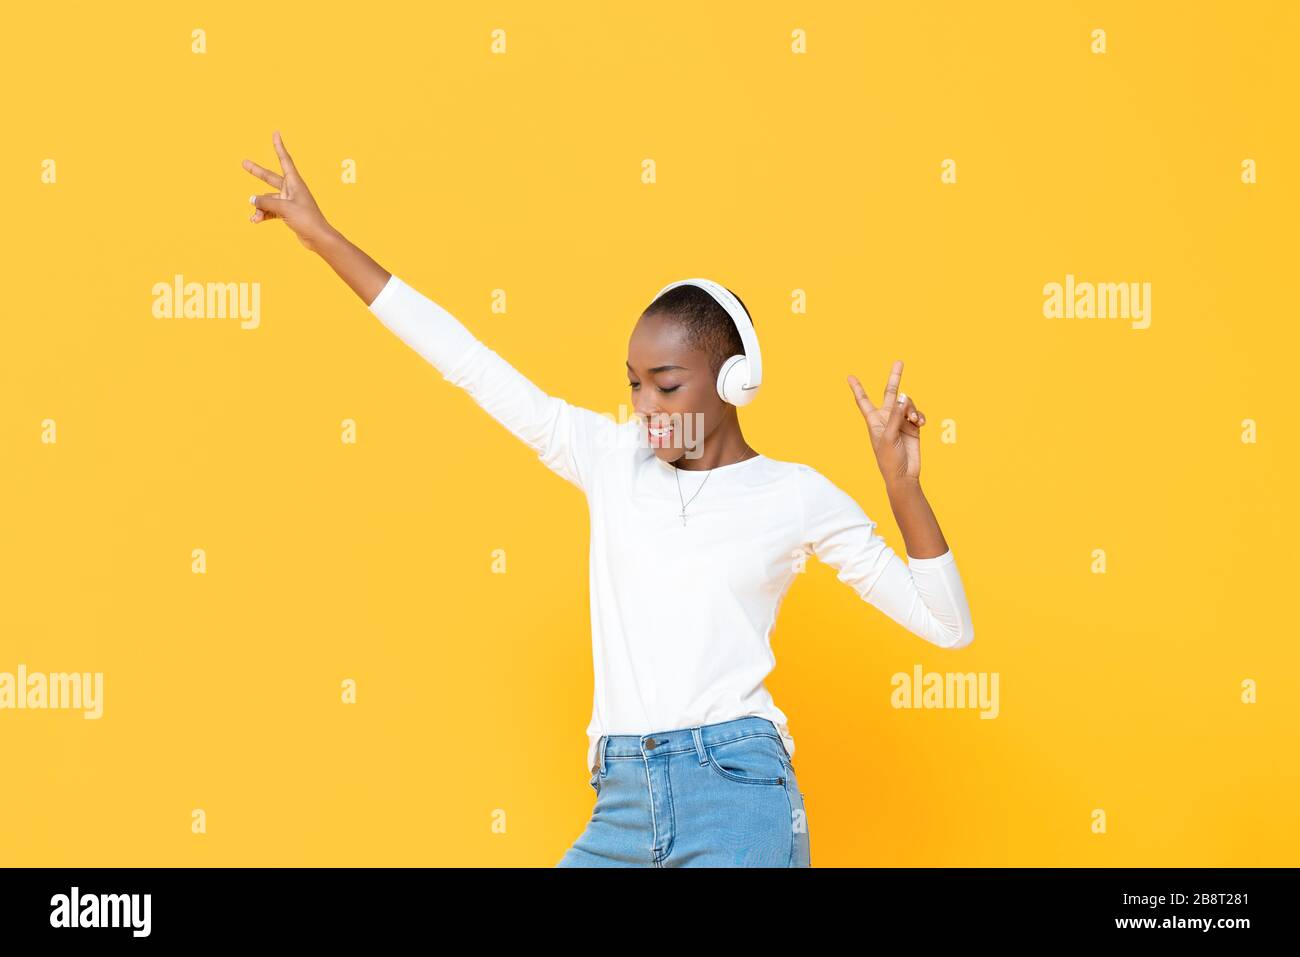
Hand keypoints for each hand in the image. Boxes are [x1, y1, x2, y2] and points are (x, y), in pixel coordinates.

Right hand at [242, 131, 332, 251]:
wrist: (318, 238)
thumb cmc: (306, 220)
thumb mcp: (284, 208)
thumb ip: (266, 202)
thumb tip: (252, 200)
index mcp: (295, 182)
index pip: (285, 160)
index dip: (279, 146)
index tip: (276, 133)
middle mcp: (291, 189)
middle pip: (270, 178)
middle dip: (257, 172)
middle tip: (243, 163)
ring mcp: (289, 201)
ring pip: (268, 199)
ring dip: (259, 207)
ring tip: (254, 218)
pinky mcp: (288, 213)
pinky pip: (270, 210)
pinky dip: (263, 214)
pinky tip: (255, 221)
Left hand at [847, 360, 925, 484]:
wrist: (904, 475)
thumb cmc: (889, 459)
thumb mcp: (889, 436)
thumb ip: (896, 415)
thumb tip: (904, 396)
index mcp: (874, 420)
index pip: (863, 401)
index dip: (857, 388)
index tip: (850, 376)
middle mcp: (887, 418)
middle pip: (890, 393)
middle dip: (895, 378)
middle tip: (899, 361)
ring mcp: (901, 422)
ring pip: (908, 403)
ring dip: (913, 408)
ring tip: (915, 419)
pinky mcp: (913, 427)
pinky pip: (918, 414)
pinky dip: (920, 416)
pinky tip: (921, 423)